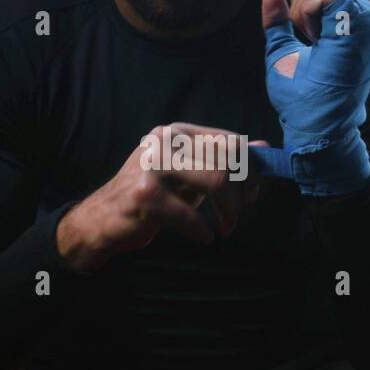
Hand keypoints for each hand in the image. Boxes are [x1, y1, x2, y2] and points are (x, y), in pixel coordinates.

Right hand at [57, 122, 267, 272]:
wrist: (104, 218)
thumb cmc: (153, 196)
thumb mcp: (189, 174)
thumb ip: (223, 160)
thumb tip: (265, 148)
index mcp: (177, 133)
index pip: (230, 141)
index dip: (249, 168)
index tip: (250, 192)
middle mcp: (164, 142)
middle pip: (228, 159)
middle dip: (242, 192)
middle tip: (237, 213)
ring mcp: (153, 167)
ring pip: (216, 181)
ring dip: (229, 212)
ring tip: (225, 227)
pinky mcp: (145, 196)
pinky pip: (192, 216)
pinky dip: (203, 231)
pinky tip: (204, 236)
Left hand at [258, 0, 369, 195]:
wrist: (318, 126)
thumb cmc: (303, 98)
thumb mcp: (285, 54)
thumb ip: (279, 24)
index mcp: (351, 22)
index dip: (300, 6)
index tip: (308, 40)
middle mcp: (366, 16)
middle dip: (300, 7)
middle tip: (309, 43)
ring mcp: (367, 18)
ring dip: (302, 13)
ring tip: (314, 45)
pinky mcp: (361, 22)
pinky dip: (306, 14)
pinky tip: (315, 42)